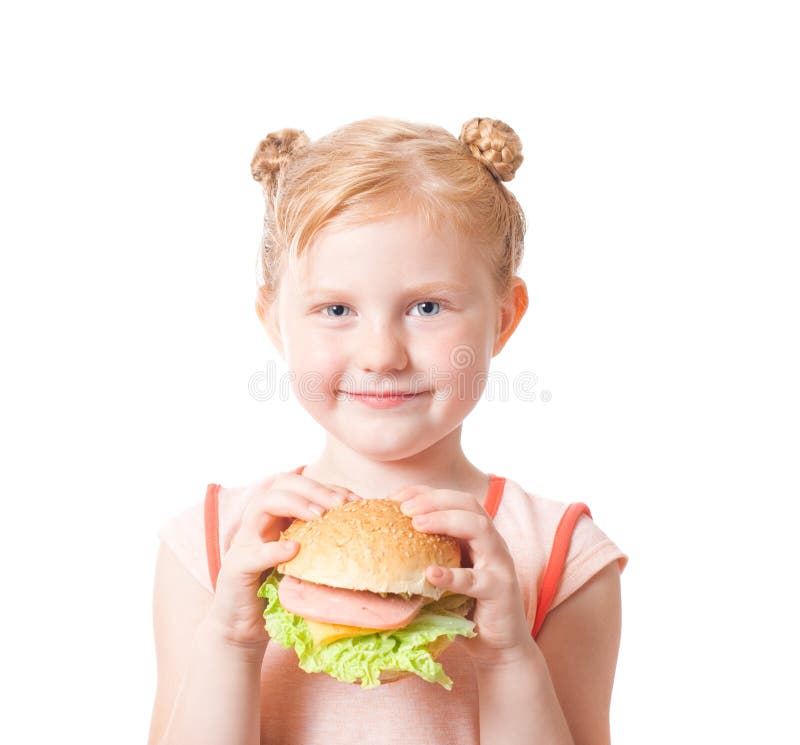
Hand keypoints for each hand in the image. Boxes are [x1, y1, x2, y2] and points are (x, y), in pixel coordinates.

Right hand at [206, 471, 353, 652]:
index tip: (356, 500)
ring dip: (294, 504)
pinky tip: (293, 550)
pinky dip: (273, 549)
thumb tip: (372, 540)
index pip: (301, 486)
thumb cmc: (279, 592)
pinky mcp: (235, 569)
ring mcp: (244, 543)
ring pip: (261, 504)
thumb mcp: (306, 564)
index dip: (328, 487)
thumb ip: (325, 547)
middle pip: (280, 484)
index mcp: (277, 517)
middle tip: (339, 503)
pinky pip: (252, 553)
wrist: (243, 628)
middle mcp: (259, 523)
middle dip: (313, 488)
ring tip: (319, 515)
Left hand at [390, 485, 535, 666]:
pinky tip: (431, 574)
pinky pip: (477, 579)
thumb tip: (379, 542)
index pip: (451, 499)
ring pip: (479, 528)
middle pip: (467, 504)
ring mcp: (499, 563)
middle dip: (434, 500)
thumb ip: (424, 556)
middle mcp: (491, 541)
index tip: (394, 497)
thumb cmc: (464, 606)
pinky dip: (453, 574)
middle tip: (404, 508)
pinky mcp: (501, 590)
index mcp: (475, 533)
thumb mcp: (442, 573)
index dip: (423, 493)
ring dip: (446, 520)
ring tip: (418, 524)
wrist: (498, 645)